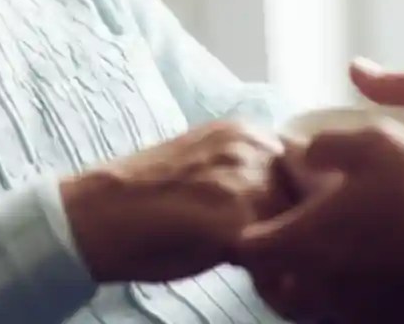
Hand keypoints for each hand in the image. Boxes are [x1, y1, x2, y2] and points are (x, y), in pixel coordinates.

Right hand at [60, 120, 292, 282]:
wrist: (96, 215)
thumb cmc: (147, 196)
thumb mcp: (207, 164)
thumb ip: (251, 171)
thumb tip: (296, 199)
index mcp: (247, 132)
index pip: (307, 167)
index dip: (298, 199)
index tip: (280, 220)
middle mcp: (252, 148)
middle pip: (307, 198)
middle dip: (293, 225)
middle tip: (264, 245)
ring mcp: (246, 182)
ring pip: (295, 229)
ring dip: (281, 250)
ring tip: (247, 258)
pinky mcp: (235, 221)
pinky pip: (271, 258)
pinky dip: (262, 272)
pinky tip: (237, 270)